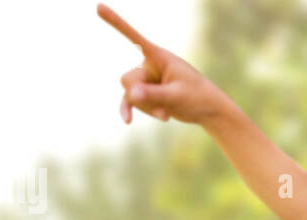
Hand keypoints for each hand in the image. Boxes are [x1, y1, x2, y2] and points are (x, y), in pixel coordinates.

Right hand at [97, 4, 224, 124]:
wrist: (208, 110)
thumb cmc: (197, 97)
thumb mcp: (176, 96)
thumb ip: (153, 95)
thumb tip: (130, 95)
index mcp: (159, 56)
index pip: (134, 38)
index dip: (116, 22)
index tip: (98, 7)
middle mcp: (150, 65)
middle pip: (128, 79)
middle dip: (140, 96)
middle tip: (162, 105)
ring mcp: (148, 79)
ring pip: (130, 93)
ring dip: (145, 107)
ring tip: (166, 115)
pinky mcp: (147, 93)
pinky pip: (131, 101)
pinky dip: (132, 110)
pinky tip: (128, 122)